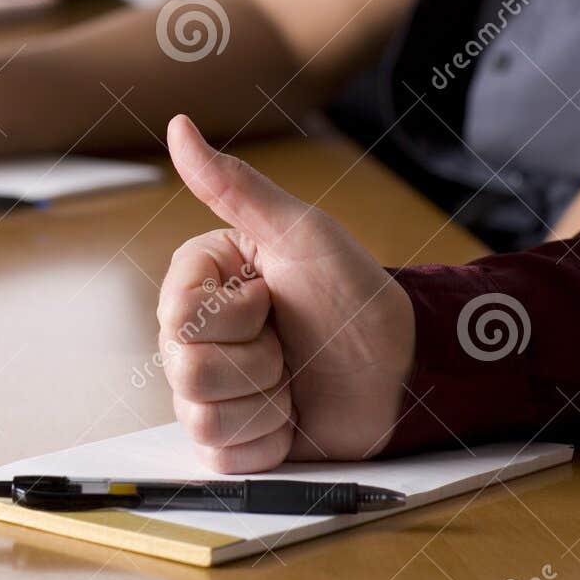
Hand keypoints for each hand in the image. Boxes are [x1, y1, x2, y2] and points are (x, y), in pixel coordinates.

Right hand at [158, 116, 415, 470]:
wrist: (402, 369)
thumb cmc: (354, 294)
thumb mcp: (298, 233)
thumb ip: (232, 185)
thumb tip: (179, 126)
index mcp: (198, 284)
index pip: (177, 316)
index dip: (234, 316)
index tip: (272, 298)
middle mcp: (193, 338)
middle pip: (185, 370)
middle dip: (257, 361)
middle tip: (290, 343)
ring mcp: (209, 391)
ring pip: (202, 414)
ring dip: (267, 400)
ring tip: (295, 379)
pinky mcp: (230, 439)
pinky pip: (223, 454)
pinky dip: (269, 438)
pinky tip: (291, 414)